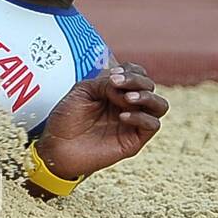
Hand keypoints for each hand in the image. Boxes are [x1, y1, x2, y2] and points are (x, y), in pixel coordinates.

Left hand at [35, 62, 167, 180]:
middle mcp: (127, 105)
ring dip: (146, 97)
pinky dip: (140, 117)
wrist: (57, 146)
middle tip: (115, 82)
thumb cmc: (66, 119)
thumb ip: (104, 82)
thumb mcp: (82, 91)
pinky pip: (153, 125)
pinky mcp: (135, 140)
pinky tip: (122, 116)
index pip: (137, 74)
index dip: (131, 70)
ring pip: (160, 105)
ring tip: (127, 98)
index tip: (114, 73)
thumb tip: (121, 83)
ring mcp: (133, 122)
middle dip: (135, 80)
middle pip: (149, 86)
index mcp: (115, 91)